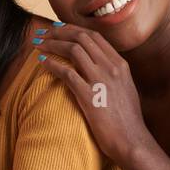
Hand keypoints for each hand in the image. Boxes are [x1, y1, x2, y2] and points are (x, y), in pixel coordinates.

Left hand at [34, 23, 149, 163]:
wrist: (132, 141)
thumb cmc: (127, 120)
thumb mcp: (125, 89)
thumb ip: (113, 74)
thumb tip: (97, 65)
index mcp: (120, 64)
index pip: (95, 36)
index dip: (73, 29)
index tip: (58, 28)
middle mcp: (111, 67)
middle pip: (82, 38)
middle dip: (59, 32)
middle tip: (43, 32)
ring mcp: (101, 80)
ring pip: (73, 50)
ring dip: (52, 44)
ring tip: (38, 44)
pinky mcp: (89, 96)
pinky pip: (66, 72)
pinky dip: (51, 64)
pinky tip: (42, 62)